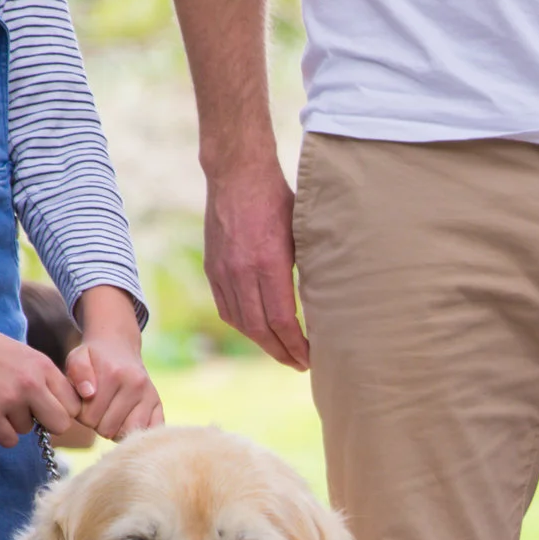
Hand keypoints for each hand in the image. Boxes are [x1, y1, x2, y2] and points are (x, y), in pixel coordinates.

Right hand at [0, 283, 79, 447]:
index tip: (48, 408)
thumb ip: (46, 379)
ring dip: (15, 422)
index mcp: (44, 366)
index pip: (74, 405)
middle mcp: (31, 382)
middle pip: (60, 425)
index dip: (62, 410)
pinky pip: (8, 440)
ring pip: (28, 430)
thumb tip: (64, 411)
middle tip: (29, 413)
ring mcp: (9, 398)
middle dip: (47, 424)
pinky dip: (1, 433)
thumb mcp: (25, 355)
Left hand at [65, 285, 165, 439]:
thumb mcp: (78, 358)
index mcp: (113, 374)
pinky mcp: (159, 405)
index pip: (90, 418)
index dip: (81, 415)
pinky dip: (134, 431)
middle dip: (97, 423)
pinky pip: (147, 431)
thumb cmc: (94, 358)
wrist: (118, 347)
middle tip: (96, 409)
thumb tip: (88, 393)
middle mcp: (136, 385)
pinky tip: (125, 420)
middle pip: (108, 429)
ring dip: (115, 430)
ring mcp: (150, 396)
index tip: (83, 404)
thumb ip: (78, 372)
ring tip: (109, 415)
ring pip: (127, 433)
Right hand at [203, 152, 309, 369]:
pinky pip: (226, 309)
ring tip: (281, 352)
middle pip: (261, 329)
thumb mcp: (302, 233)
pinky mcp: (213, 268)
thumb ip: (306, 270)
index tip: (312, 359)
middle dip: (282, 353)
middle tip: (300, 365)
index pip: (283, 321)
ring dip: (263, 343)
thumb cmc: (279, 200)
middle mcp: (242, 272)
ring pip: (242, 323)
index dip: (297, 346)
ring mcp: (224, 271)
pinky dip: (243, 326)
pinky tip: (258, 331)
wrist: (237, 174)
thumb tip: (325, 306)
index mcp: (269, 263)